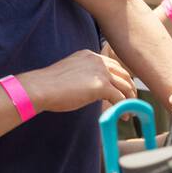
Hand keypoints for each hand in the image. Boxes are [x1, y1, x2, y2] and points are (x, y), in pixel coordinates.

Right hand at [19, 49, 136, 112]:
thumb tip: (93, 89)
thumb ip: (85, 75)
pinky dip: (125, 109)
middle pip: (124, 74)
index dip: (121, 79)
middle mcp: (97, 60)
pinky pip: (121, 98)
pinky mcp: (101, 86)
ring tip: (128, 112)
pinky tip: (122, 116)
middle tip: (131, 102)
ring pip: (126, 86)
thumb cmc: (49, 84)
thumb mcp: (71, 73)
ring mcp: (100, 72)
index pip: (113, 66)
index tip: (123, 91)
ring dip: (130, 100)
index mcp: (89, 55)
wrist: (40, 87)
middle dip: (130, 89)